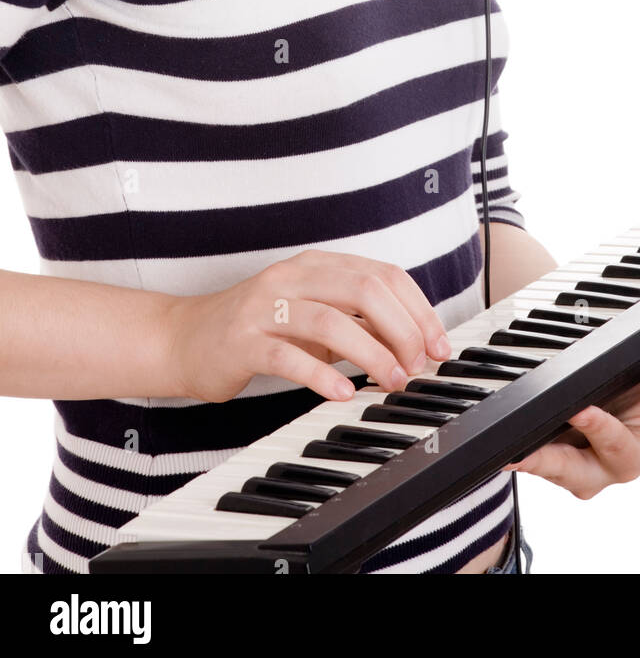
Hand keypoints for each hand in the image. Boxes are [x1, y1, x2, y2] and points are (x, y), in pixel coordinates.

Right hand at [165, 250, 451, 403]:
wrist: (184, 338)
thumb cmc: (257, 328)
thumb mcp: (312, 314)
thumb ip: (355, 320)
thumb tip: (414, 343)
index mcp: (317, 264)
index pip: (383, 274)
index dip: (418, 309)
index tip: (439, 345)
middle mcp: (293, 277)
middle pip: (363, 290)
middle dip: (402, 328)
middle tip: (418, 364)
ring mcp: (265, 306)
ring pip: (330, 320)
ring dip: (371, 352)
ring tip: (393, 380)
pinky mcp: (242, 341)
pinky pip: (288, 356)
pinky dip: (322, 374)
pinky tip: (344, 393)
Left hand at [504, 362, 639, 496]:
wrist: (617, 396)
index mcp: (629, 457)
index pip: (618, 449)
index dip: (602, 431)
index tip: (582, 408)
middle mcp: (594, 468)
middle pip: (572, 471)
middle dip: (552, 460)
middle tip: (527, 447)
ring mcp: (562, 462)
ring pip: (541, 465)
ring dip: (524, 458)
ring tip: (503, 451)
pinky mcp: (536, 449)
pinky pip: (520, 449)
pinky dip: (507, 443)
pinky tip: (494, 438)